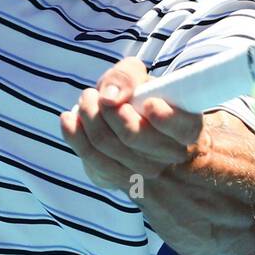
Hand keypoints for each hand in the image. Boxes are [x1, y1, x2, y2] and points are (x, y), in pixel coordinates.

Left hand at [59, 57, 208, 192]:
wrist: (134, 128)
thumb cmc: (140, 98)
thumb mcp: (139, 78)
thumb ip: (127, 76)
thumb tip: (109, 96)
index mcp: (185, 127)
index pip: (182, 128)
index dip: (165, 119)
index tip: (150, 104)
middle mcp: (168, 155)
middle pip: (132, 136)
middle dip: (107, 110)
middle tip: (96, 93)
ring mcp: (142, 172)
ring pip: (107, 145)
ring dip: (88, 116)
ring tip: (87, 99)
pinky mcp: (116, 178)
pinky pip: (90, 159)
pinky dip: (74, 135)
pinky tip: (69, 118)